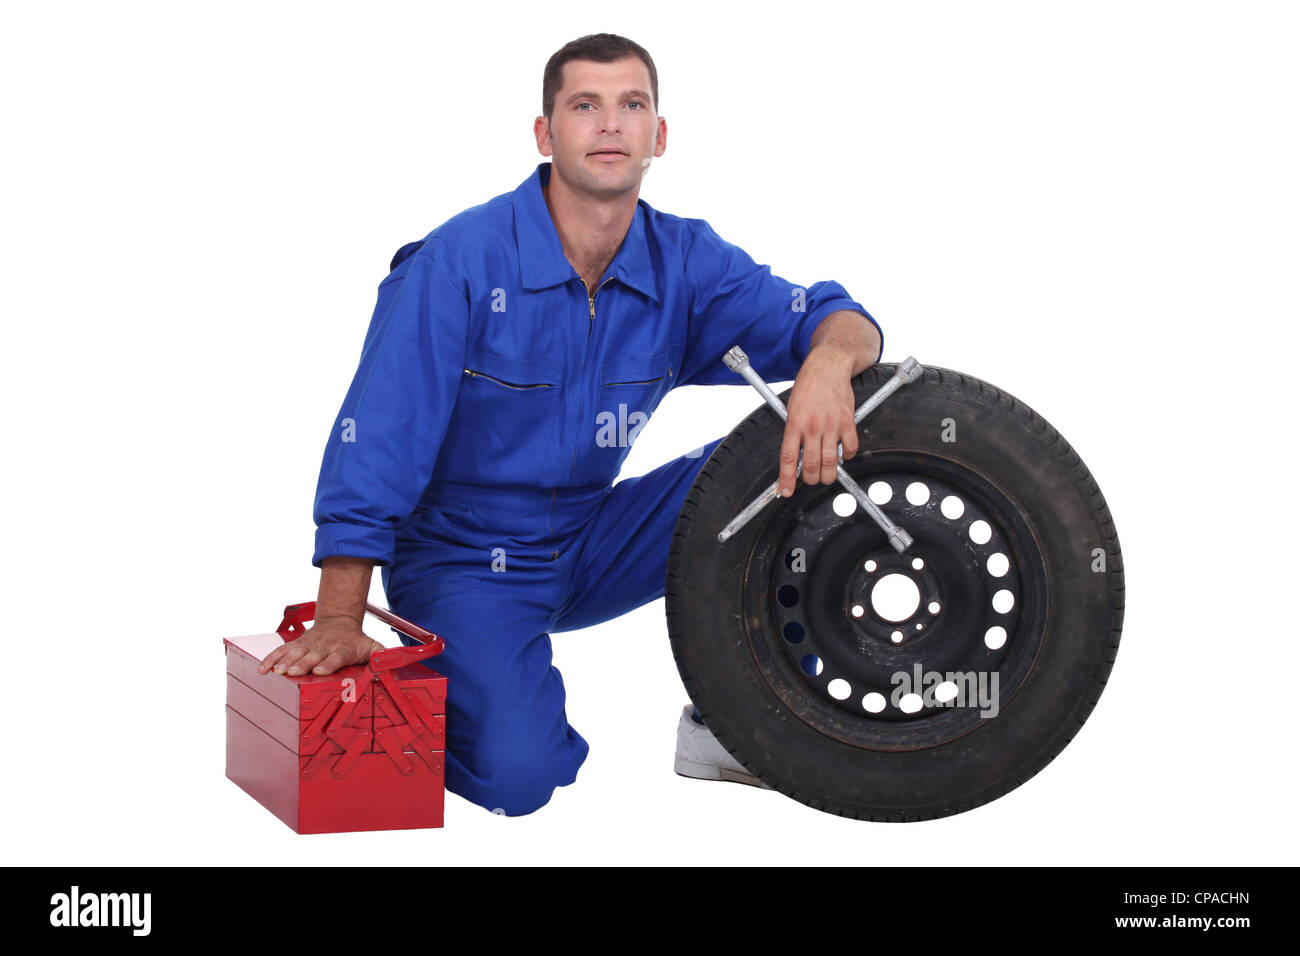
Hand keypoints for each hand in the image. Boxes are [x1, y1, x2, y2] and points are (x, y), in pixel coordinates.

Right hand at [257, 616, 383, 676]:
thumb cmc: (355, 641)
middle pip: (313, 655)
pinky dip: (271, 659)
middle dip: (303, 663)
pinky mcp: (297, 644)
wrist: (339, 621)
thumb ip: (381, 655)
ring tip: (277, 672)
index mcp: (343, 648)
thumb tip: (392, 663)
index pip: (337, 656)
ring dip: (285, 662)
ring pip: (295, 652)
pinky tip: (262, 669)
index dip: (329, 663)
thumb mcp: (372, 646)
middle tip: (295, 672)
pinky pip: (282, 651)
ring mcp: (309, 644)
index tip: (322, 670)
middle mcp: (324, 646)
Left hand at [779, 347, 858, 495]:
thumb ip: (793, 431)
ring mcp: (831, 425)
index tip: (785, 492)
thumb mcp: (791, 407)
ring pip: (830, 462)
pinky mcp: (848, 422)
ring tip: (825, 476)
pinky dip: (848, 456)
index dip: (786, 479)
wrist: (828, 366)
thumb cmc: (808, 386)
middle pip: (811, 465)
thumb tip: (794, 457)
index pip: (788, 458)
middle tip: (810, 480)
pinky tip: (843, 455)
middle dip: (810, 480)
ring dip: (828, 475)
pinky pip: (851, 448)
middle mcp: (812, 426)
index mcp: (794, 423)